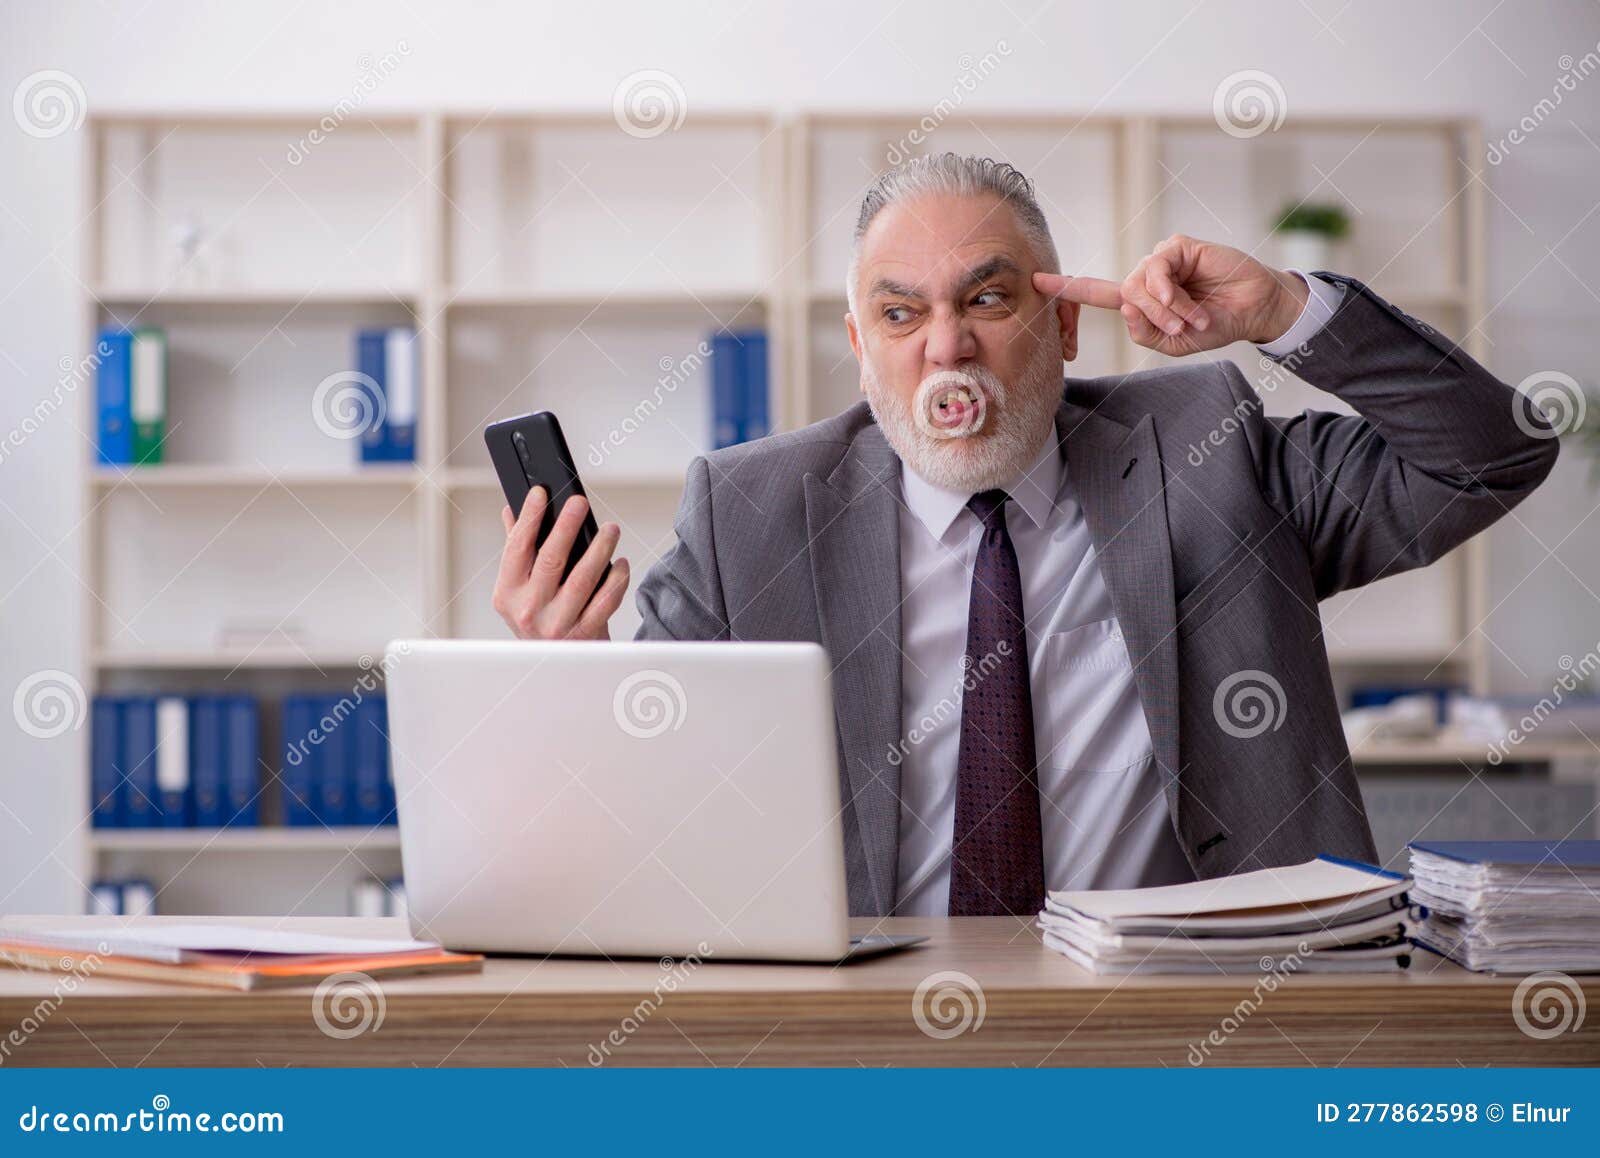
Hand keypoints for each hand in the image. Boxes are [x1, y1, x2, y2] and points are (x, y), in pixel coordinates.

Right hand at [491, 486, 629, 640]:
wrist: (557, 667)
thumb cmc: (539, 621)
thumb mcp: (518, 591)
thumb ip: (516, 552)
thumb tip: (511, 511)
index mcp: (506, 594)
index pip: (516, 547)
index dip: (529, 517)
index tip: (541, 492)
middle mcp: (527, 610)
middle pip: (551, 559)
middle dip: (567, 526)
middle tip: (580, 503)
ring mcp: (556, 624)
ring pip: (582, 578)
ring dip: (599, 548)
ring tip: (611, 530)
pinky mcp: (585, 634)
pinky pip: (606, 600)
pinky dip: (616, 579)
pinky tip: (621, 563)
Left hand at [1034, 234, 1309, 356]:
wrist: (1251, 311)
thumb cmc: (1214, 325)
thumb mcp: (1173, 343)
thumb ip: (1145, 332)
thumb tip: (1126, 306)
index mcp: (1140, 301)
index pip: (1097, 294)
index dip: (1068, 288)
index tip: (1036, 281)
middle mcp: (1145, 277)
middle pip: (1123, 296)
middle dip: (1151, 318)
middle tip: (1181, 328)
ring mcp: (1160, 260)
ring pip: (1137, 284)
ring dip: (1163, 308)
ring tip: (1190, 317)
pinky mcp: (1177, 247)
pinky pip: (1156, 269)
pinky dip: (1168, 291)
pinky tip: (1185, 299)